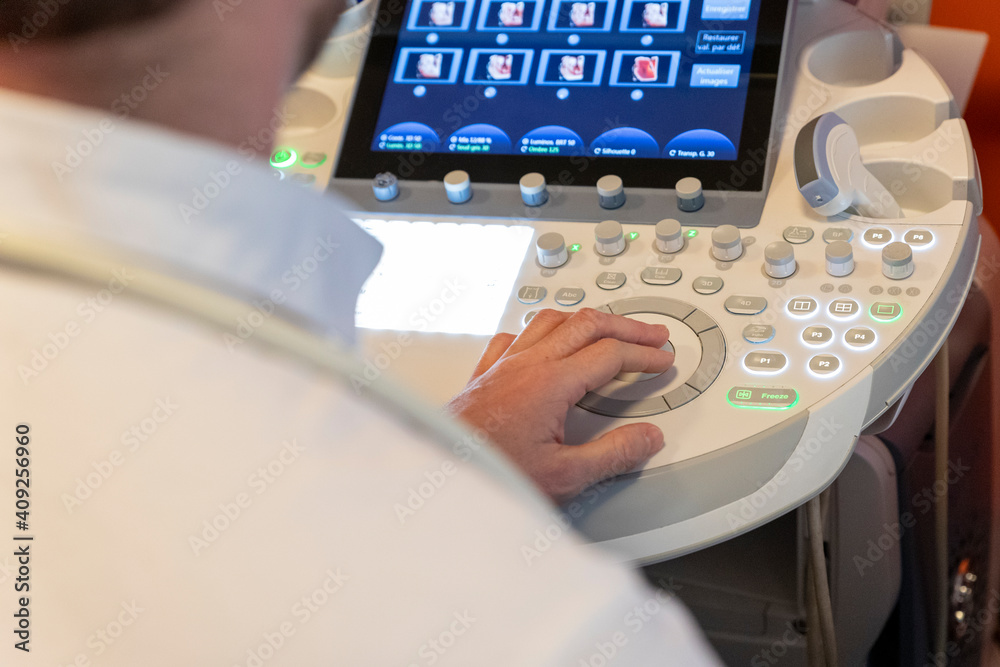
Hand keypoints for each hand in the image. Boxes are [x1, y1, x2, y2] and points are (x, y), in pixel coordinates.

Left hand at [445, 309, 673, 503]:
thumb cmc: (490, 472)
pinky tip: (545, 340)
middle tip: (651, 334)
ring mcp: (503, 365)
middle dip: (626, 326)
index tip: (662, 360)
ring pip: (552, 320)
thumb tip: (647, 438)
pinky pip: (516, 336)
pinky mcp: (485, 374)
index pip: (610, 354)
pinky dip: (542, 330)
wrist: (441, 472)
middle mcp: (526, 364)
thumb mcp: (564, 476)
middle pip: (586, 324)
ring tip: (608, 327)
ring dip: (587, 320)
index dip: (643, 355)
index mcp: (550, 383)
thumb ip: (613, 455)